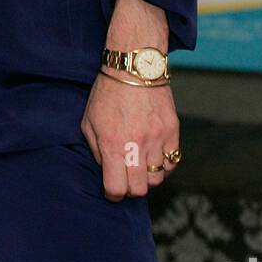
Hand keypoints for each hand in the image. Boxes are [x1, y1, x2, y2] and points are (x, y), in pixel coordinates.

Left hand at [80, 71, 180, 200]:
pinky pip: (172, 162)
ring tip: (140, 164)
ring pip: (157, 178)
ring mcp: (157, 139)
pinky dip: (163, 165)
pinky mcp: (172, 131)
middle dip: (131, 189)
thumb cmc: (107, 94)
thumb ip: (96, 150)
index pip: (116, 188)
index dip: (113, 194)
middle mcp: (136, 145)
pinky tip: (154, 155)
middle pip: (140, 189)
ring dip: (148, 177)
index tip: (111, 189)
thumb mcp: (89, 122)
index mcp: (113, 145)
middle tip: (126, 178)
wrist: (133, 67)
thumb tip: (107, 170)